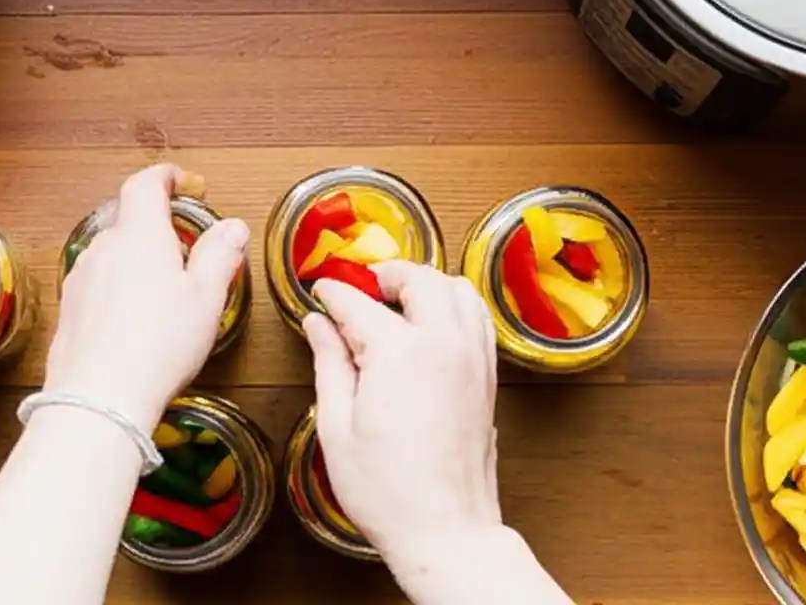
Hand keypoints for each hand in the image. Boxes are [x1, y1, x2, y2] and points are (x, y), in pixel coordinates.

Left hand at [47, 164, 248, 431]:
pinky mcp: (71, 310)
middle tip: (188, 251)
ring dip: (139, 263)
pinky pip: (100, 286)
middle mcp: (105, 248)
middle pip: (131, 221)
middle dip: (160, 229)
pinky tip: (138, 322)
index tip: (182, 181)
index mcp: (140, 235)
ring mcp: (82, 278)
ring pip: (115, 256)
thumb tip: (232, 228)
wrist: (100, 397)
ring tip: (166, 294)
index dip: (166, 177)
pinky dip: (121, 291)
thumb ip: (221, 255)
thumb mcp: (207, 297)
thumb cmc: (156, 346)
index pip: (145, 184)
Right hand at [305, 261, 500, 560]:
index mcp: (399, 352)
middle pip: (420, 279)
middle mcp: (444, 344)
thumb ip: (329, 363)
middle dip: (388, 274)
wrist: (446, 530)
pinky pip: (477, 318)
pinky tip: (431, 326)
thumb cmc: (389, 491)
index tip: (320, 292)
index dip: (333, 294)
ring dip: (427, 284)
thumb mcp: (337, 427)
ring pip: (458, 289)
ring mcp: (473, 358)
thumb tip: (318, 325)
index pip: (358, 303)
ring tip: (398, 301)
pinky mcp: (488, 377)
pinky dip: (454, 306)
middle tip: (362, 288)